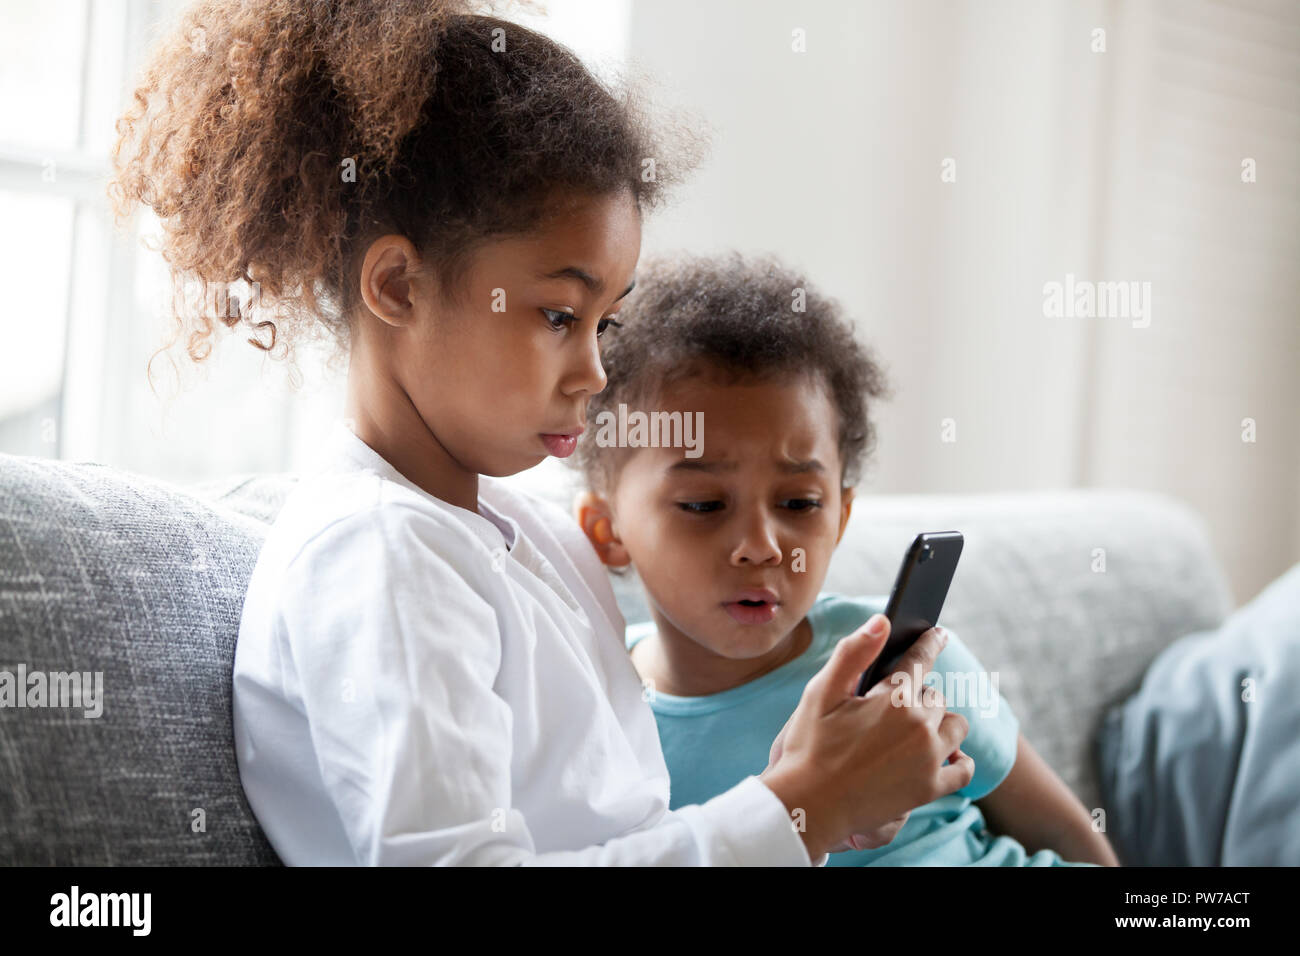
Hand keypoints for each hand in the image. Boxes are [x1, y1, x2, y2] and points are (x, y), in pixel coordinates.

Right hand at [761, 614, 973, 858]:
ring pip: (954, 726)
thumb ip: (853, 653)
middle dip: (919, 695)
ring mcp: (928, 758)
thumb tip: (883, 621)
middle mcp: (918, 725)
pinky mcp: (929, 788)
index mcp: (892, 698)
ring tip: (915, 730)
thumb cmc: (810, 746)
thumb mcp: (821, 693)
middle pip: (935, 695)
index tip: (939, 634)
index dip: (930, 643)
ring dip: (940, 723)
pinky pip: (963, 768)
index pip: (920, 660)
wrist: (809, 804)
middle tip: (893, 706)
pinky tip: (944, 756)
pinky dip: (958, 760)